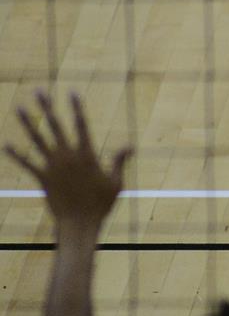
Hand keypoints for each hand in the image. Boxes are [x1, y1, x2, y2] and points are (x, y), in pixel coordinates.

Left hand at [6, 90, 129, 237]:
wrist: (79, 224)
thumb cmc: (101, 204)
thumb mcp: (116, 182)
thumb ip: (119, 161)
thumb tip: (129, 146)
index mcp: (87, 154)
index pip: (81, 124)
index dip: (76, 107)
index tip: (71, 92)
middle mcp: (68, 156)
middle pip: (55, 126)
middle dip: (47, 107)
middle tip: (39, 91)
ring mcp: (53, 167)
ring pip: (37, 140)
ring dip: (27, 123)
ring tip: (18, 108)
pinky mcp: (42, 178)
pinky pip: (27, 163)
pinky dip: (16, 155)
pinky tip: (7, 145)